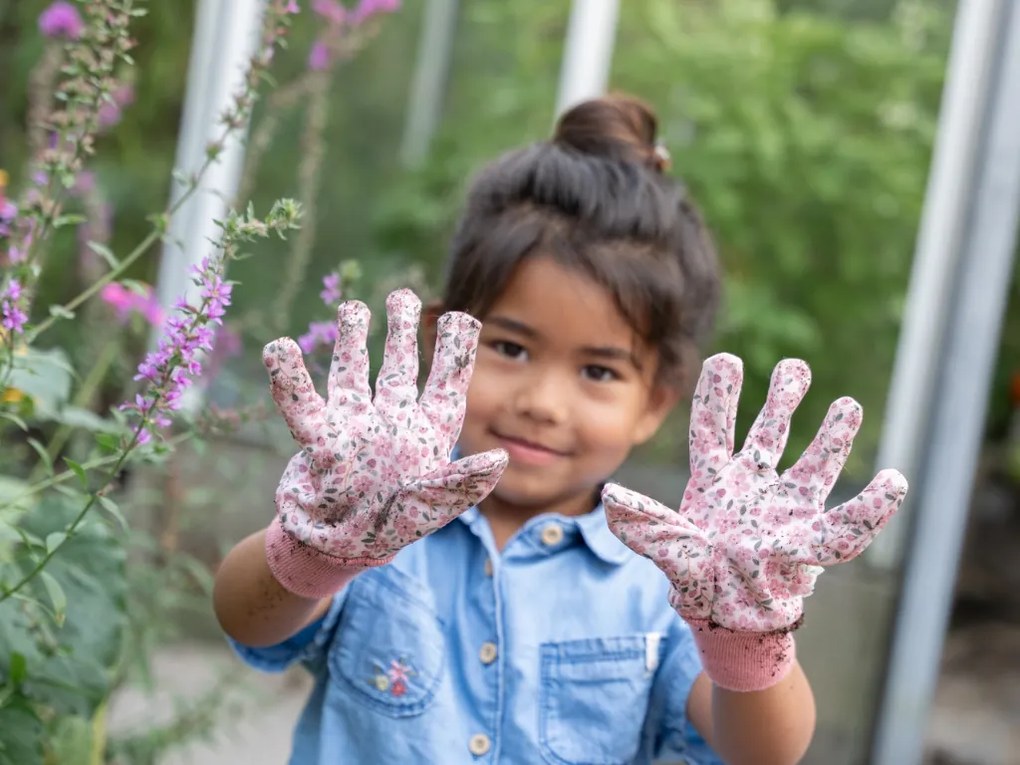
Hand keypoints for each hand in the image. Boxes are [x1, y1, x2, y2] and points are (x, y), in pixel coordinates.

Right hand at [262, 289, 505, 593]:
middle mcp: (392, 423)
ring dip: (353, 341)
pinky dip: (289, 379)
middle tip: (401, 294)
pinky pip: (302, 404)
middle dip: (401, 331)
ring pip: (354, 373)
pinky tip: (278, 349)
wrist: (340, 551)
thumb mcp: (434, 507)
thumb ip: (462, 483)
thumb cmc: (393, 528)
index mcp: (427, 435)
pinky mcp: (320, 439)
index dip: (454, 352)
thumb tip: (499, 460)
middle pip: (399, 368)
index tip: (461, 317)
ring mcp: (355, 426)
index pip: (445, 385)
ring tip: (354, 307)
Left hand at [603, 354, 906, 633]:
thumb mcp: (670, 551)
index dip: (719, 396)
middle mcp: (751, 486)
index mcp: (713, 483)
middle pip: (768, 434)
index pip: (714, 429)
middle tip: (795, 366)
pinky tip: (892, 482)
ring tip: (848, 404)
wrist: (729, 621)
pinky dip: (871, 506)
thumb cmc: (698, 584)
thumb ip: (647, 525)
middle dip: (782, 400)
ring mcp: (783, 507)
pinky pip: (846, 521)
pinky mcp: (810, 536)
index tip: (726, 359)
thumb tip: (612, 498)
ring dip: (831, 436)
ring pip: (811, 463)